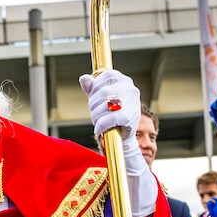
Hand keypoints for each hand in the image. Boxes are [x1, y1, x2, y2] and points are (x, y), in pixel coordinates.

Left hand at [79, 69, 154, 216]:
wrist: (122, 140)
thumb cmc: (110, 117)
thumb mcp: (99, 100)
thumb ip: (92, 88)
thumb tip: (83, 78)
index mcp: (124, 80)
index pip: (105, 76)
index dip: (95, 88)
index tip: (94, 99)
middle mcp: (130, 89)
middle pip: (104, 91)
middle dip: (94, 105)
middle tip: (94, 115)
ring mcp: (132, 103)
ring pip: (106, 103)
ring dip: (96, 115)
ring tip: (98, 122)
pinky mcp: (131, 117)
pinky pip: (111, 118)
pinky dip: (101, 124)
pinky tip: (98, 129)